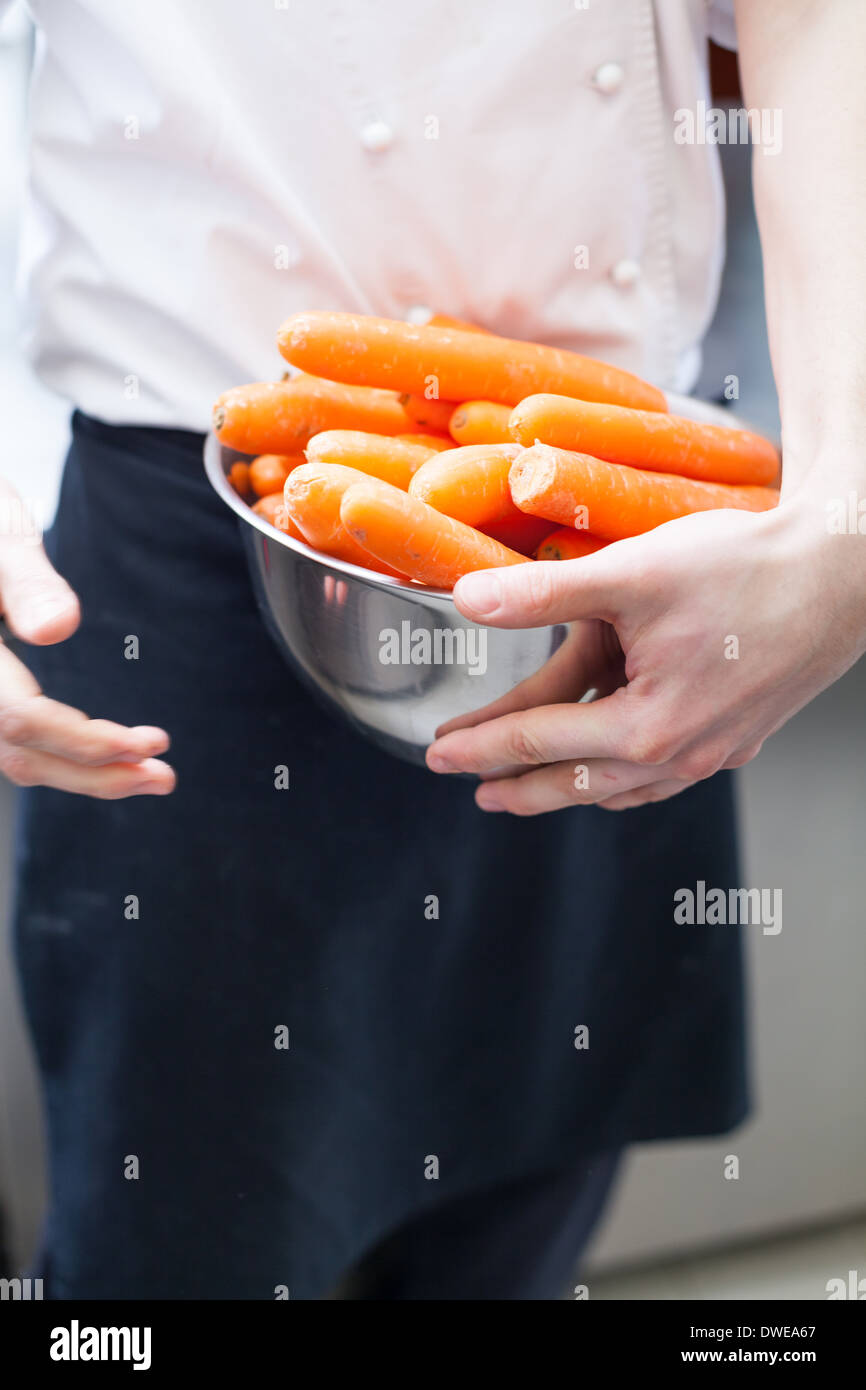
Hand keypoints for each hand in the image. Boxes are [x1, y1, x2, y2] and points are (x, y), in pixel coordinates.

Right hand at [0, 482, 174, 797]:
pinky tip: (107, 755)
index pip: (20, 719)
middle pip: (17, 753)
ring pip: (13, 756)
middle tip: (164, 777)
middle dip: (95, 774)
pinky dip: (62, 755)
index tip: (149, 742)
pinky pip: (12, 740)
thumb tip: (59, 628)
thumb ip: (24, 580)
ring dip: (83, 774)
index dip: (85, 741)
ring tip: (148, 775)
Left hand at [426, 494, 865, 813]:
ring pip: (622, 787)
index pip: (538, 741)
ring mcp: (714, 753)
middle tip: (474, 791)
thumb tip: (467, 600)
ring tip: (533, 791)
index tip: (440, 755)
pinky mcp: (739, 737)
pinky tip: (614, 771)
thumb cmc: (745, 569)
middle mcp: (681, 754)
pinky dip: (623, 779)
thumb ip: (542, 593)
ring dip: (570, 788)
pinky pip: (663, 776)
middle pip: (577, 781)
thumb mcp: (631, 573)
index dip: (482, 746)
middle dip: (518, 786)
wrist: (843, 572)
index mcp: (646, 725)